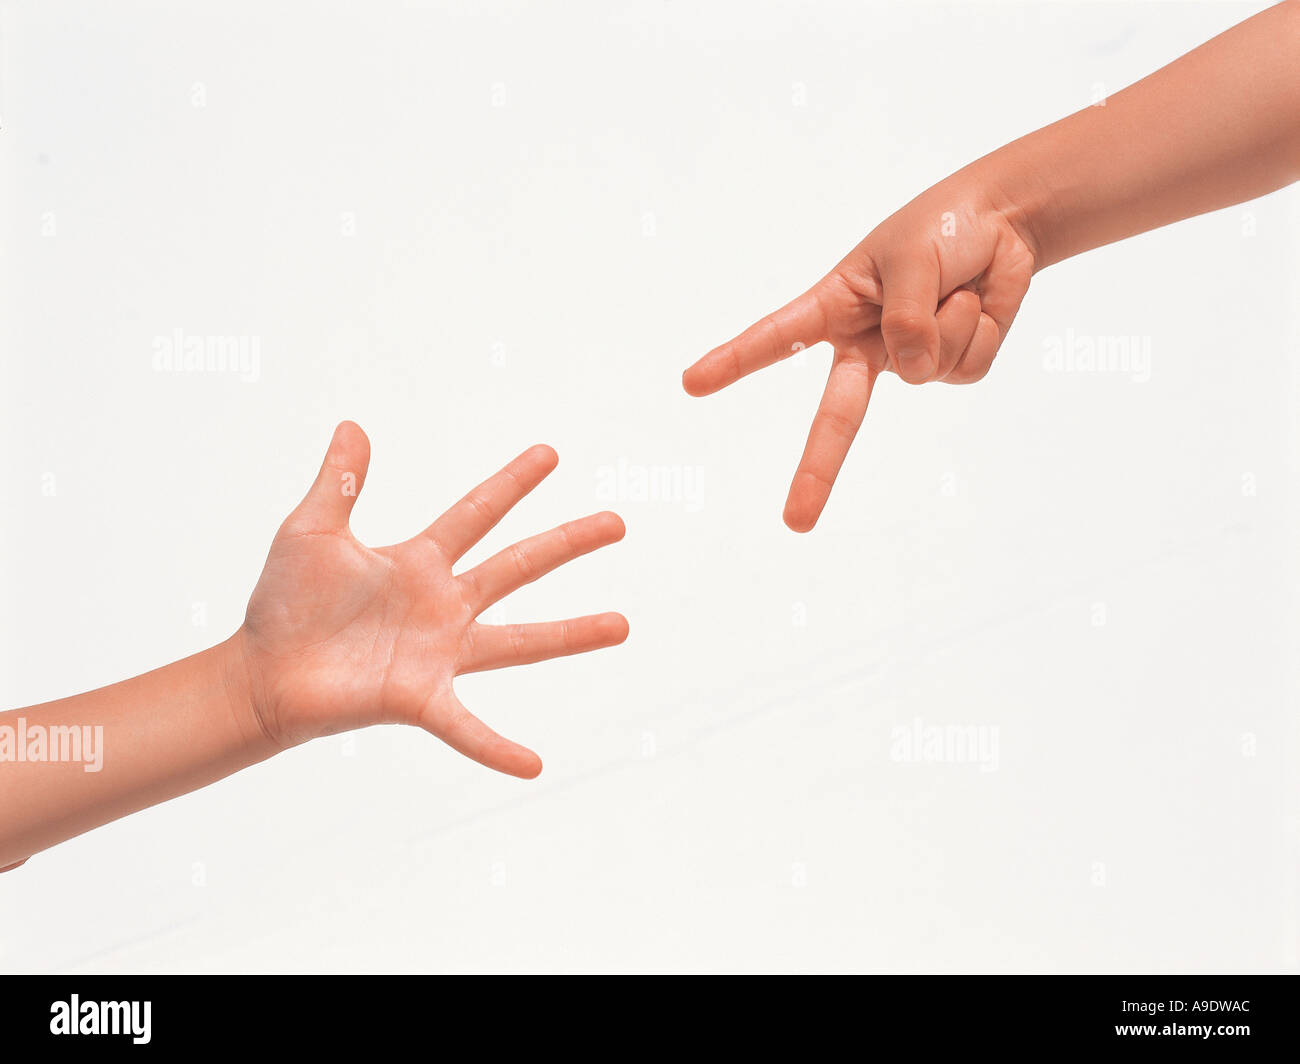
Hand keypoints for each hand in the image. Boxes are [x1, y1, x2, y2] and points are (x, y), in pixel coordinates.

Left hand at [236, 422, 627, 777]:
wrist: (260, 672)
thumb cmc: (283, 604)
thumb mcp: (310, 531)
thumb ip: (338, 481)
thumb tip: (353, 424)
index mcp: (420, 562)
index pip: (477, 513)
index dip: (512, 483)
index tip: (550, 455)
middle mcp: (443, 605)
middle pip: (519, 566)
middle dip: (568, 542)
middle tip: (617, 522)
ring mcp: (439, 654)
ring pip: (520, 643)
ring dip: (572, 635)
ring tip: (622, 626)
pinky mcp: (420, 699)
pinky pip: (467, 726)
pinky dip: (497, 747)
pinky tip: (534, 764)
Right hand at [683, 169, 1038, 531]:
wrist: (1005, 222)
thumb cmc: (941, 228)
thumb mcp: (910, 257)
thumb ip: (905, 317)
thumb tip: (913, 368)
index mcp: (837, 306)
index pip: (777, 338)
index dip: (735, 360)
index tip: (692, 383)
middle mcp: (866, 343)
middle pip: (836, 415)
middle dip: (817, 470)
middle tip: (795, 523)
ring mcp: (909, 360)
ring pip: (926, 368)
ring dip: (951, 318)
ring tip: (955, 285)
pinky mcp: (951, 366)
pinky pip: (966, 366)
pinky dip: (980, 328)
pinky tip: (978, 301)